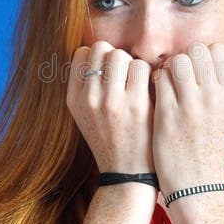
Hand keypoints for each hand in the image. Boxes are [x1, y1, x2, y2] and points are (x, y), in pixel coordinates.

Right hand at [66, 41, 154, 172]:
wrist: (128, 174)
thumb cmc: (111, 140)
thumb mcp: (85, 116)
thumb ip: (86, 85)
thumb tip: (97, 52)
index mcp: (74, 99)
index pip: (82, 53)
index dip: (99, 57)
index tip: (109, 73)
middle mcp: (89, 99)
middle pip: (102, 49)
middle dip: (117, 57)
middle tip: (126, 76)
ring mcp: (112, 102)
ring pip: (121, 55)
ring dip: (132, 64)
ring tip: (137, 83)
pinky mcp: (136, 105)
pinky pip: (142, 67)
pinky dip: (148, 74)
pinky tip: (150, 90)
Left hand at [151, 42, 223, 196]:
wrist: (197, 185)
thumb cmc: (209, 148)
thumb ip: (219, 86)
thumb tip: (205, 57)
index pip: (218, 49)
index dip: (202, 54)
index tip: (195, 69)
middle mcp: (215, 96)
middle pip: (196, 50)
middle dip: (184, 58)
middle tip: (178, 75)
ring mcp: (191, 104)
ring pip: (177, 60)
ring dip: (168, 68)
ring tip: (167, 83)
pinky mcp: (168, 114)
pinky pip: (159, 79)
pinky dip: (156, 81)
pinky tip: (157, 94)